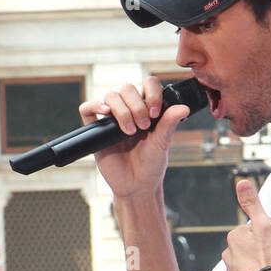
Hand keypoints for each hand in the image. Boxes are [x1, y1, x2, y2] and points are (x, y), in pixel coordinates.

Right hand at [78, 75, 192, 200]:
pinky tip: (105, 113)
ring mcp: (111, 119)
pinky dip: (94, 106)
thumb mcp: (162, 143)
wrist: (136, 186)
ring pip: (110, 96)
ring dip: (121, 111)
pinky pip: (87, 109)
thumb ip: (169, 123)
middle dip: (136, 106)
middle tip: (143, 127)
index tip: (155, 112)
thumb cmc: (151, 165)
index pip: (148, 84)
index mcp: (147, 108)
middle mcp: (129, 109)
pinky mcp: (95, 130)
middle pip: (127, 88)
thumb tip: (184, 107)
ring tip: (129, 132)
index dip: (151, 92)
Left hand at [222, 180, 270, 270]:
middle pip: (256, 240)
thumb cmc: (267, 257)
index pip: (260, 225)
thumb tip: (240, 182)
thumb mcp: (263, 225)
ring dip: (269, 251)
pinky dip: (264, 266)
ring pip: (255, 254)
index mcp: (234, 236)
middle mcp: (229, 252)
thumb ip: (252, 204)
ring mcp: (234, 269)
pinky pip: (254, 270)